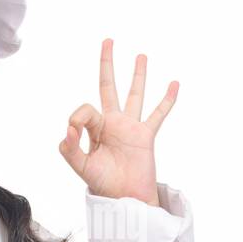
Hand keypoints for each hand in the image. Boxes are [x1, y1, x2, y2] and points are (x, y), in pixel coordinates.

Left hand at [58, 38, 178, 205]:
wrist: (125, 200)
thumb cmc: (102, 186)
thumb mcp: (81, 167)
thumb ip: (70, 148)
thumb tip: (68, 128)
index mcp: (94, 129)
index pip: (86, 109)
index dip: (79, 116)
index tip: (75, 131)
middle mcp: (112, 124)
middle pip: (109, 86)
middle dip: (107, 64)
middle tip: (108, 41)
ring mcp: (131, 128)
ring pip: (135, 94)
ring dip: (138, 75)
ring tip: (141, 55)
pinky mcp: (146, 136)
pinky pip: (158, 114)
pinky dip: (167, 99)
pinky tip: (174, 83)